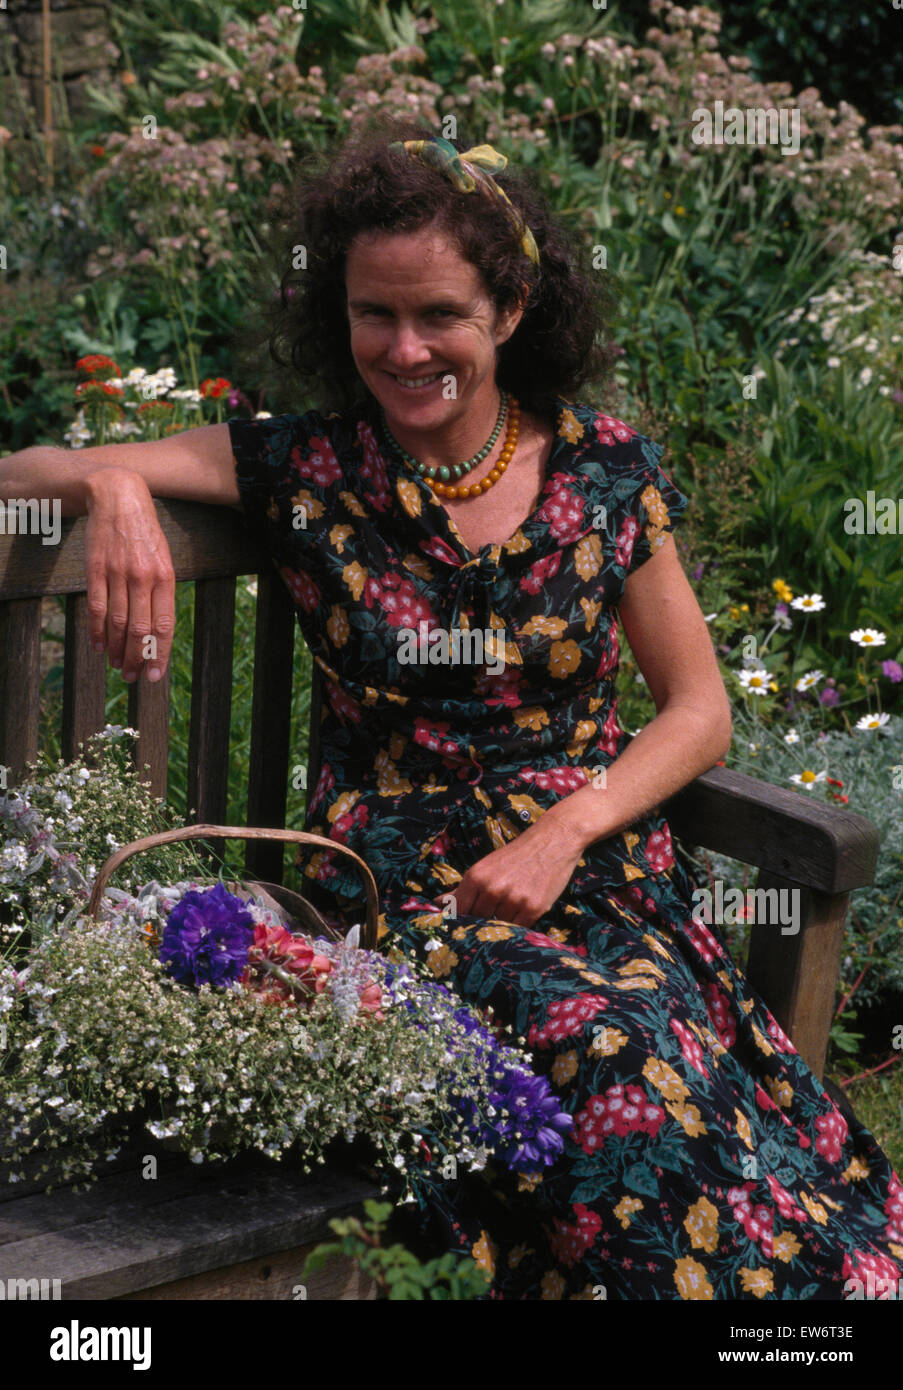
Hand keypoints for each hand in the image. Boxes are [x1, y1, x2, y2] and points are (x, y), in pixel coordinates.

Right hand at [84, 469, 175, 682]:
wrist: (118, 496)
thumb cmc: (145, 531)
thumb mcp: (164, 557)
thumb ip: (163, 590)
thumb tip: (160, 627)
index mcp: (165, 576)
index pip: (163, 625)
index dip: (159, 653)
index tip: (155, 675)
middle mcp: (143, 577)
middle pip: (140, 630)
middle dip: (137, 659)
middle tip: (133, 677)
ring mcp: (118, 573)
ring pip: (118, 622)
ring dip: (118, 650)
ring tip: (118, 666)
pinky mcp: (95, 569)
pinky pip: (97, 607)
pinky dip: (97, 630)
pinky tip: (99, 646)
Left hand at [451, 815, 584, 927]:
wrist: (552, 841)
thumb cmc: (516, 855)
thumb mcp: (486, 867)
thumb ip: (462, 888)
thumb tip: (438, 902)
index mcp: (476, 876)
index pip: (459, 910)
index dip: (460, 920)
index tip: (463, 924)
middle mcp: (492, 888)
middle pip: (478, 921)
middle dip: (483, 921)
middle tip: (490, 917)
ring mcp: (513, 899)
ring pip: (499, 926)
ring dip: (503, 922)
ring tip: (512, 907)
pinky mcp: (534, 908)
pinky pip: (519, 928)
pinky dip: (520, 923)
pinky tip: (523, 910)